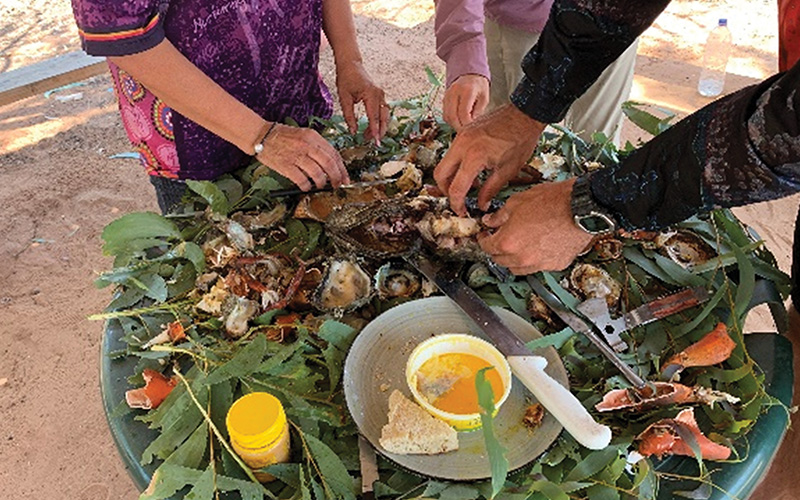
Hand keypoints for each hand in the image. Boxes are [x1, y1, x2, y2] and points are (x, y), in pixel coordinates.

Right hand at [257, 124, 349, 190]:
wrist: (261, 135)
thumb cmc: (283, 136)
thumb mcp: (304, 135)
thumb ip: (317, 147)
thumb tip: (331, 165)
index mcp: (313, 137)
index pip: (334, 154)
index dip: (342, 168)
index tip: (345, 178)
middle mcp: (307, 145)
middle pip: (329, 164)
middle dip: (336, 178)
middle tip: (337, 185)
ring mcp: (296, 155)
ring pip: (318, 174)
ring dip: (322, 183)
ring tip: (320, 186)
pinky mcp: (286, 165)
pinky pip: (302, 180)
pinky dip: (307, 186)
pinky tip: (306, 187)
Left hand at [336, 61, 387, 141]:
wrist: (351, 65)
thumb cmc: (346, 79)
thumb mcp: (344, 98)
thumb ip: (349, 116)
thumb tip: (353, 132)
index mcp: (370, 94)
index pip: (374, 116)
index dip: (375, 130)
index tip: (375, 141)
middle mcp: (379, 94)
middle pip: (383, 117)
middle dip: (380, 131)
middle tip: (373, 143)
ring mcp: (381, 95)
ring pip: (384, 115)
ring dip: (379, 127)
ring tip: (368, 136)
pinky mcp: (380, 96)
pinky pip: (382, 111)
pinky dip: (379, 121)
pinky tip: (371, 128)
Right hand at [434, 104, 544, 215]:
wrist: (524, 114)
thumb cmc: (520, 140)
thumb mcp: (507, 171)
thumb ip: (490, 190)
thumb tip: (481, 205)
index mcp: (474, 157)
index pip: (456, 188)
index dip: (457, 204)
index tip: (462, 211)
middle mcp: (462, 145)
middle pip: (439, 175)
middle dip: (446, 191)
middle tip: (459, 200)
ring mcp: (460, 137)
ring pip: (444, 163)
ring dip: (451, 178)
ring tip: (471, 186)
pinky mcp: (463, 132)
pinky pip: (452, 153)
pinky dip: (457, 165)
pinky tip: (473, 171)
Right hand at [443, 74, 489, 130]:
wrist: (469, 74)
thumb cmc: (479, 86)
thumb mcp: (484, 98)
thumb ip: (478, 111)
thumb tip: (471, 126)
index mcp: (467, 90)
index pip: (463, 112)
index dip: (466, 124)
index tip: (471, 129)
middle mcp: (454, 92)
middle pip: (452, 116)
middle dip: (459, 127)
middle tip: (466, 132)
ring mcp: (447, 96)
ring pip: (447, 116)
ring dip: (454, 125)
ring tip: (463, 127)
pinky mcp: (444, 99)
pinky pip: (445, 114)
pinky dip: (451, 121)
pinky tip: (458, 121)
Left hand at [478, 179, 592, 273]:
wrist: (581, 208)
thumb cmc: (553, 201)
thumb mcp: (517, 201)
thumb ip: (499, 215)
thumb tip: (490, 221)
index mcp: (507, 242)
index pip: (486, 247)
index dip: (483, 239)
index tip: (485, 235)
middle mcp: (522, 258)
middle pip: (500, 260)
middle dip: (497, 249)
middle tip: (499, 238)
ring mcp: (540, 264)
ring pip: (518, 268)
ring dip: (513, 258)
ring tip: (517, 245)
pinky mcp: (556, 265)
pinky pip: (538, 266)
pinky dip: (534, 259)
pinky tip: (536, 247)